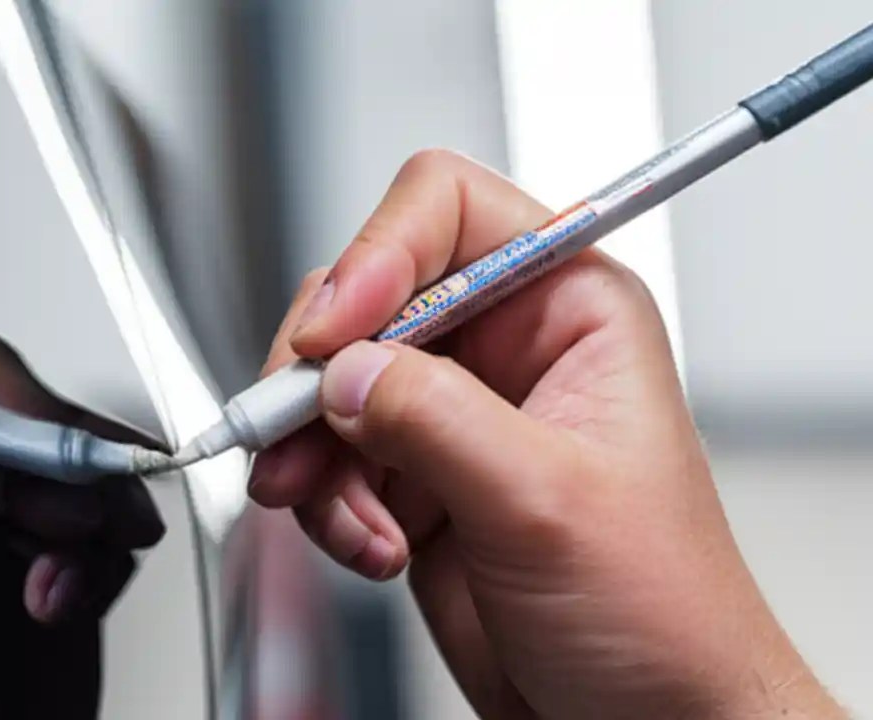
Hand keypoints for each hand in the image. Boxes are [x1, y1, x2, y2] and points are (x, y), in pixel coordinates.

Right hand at [250, 151, 841, 718]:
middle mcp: (503, 348)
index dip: (380, 253)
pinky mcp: (413, 477)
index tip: (331, 331)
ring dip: (312, 452)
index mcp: (567, 310)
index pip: (448, 213)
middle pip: (366, 298)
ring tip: (336, 514)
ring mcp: (451, 415)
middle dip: (317, 370)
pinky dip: (325, 503)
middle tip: (290, 430)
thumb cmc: (662, 613)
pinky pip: (327, 457)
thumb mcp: (547, 501)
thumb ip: (434, 419)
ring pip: (330, 382)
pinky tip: (369, 547)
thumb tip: (341, 371)